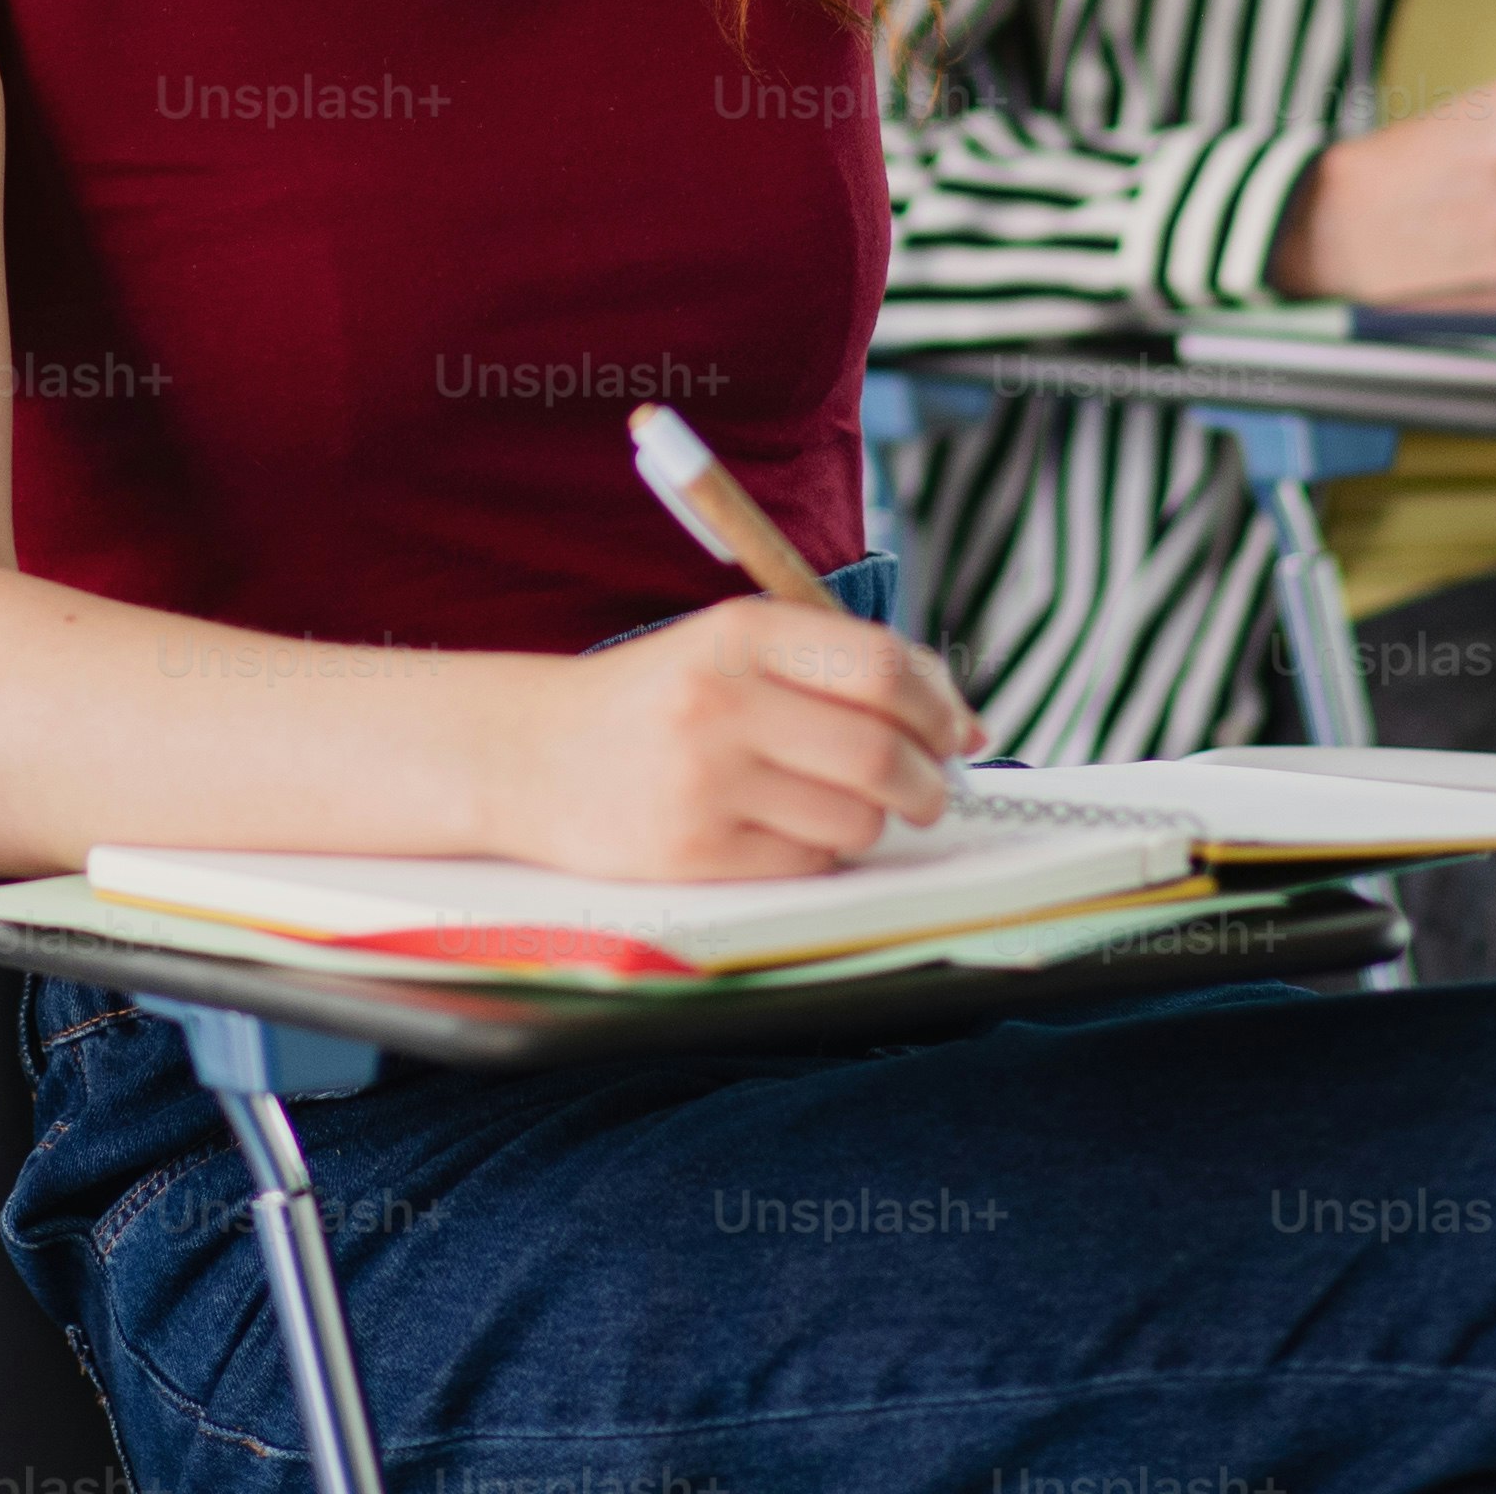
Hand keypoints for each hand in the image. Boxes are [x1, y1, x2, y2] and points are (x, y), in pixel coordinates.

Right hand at [488, 599, 973, 881]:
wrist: (530, 755)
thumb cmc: (658, 700)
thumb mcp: (734, 649)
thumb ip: (841, 668)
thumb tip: (964, 725)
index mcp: (739, 633)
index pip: (879, 667)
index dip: (938, 704)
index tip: (956, 729)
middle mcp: (720, 700)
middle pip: (879, 751)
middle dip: (929, 781)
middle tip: (933, 789)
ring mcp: (703, 781)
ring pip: (854, 818)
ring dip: (872, 820)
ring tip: (840, 804)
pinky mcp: (693, 852)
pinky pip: (808, 862)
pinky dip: (821, 851)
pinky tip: (788, 828)